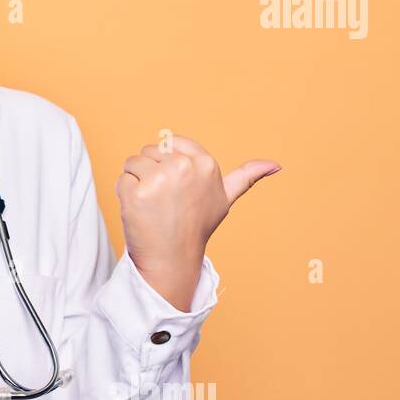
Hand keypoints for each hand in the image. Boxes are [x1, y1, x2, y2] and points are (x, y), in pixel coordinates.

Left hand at [115, 134, 278, 311]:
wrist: (172, 257)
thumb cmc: (196, 225)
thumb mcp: (225, 197)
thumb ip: (247, 177)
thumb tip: (276, 165)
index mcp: (206, 163)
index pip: (170, 141)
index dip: (167, 162)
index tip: (176, 186)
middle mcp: (185, 167)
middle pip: (150, 150)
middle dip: (152, 172)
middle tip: (165, 200)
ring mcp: (161, 179)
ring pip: (134, 162)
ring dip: (136, 182)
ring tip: (153, 205)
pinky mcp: (138, 191)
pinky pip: (123, 178)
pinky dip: (125, 194)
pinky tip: (141, 211)